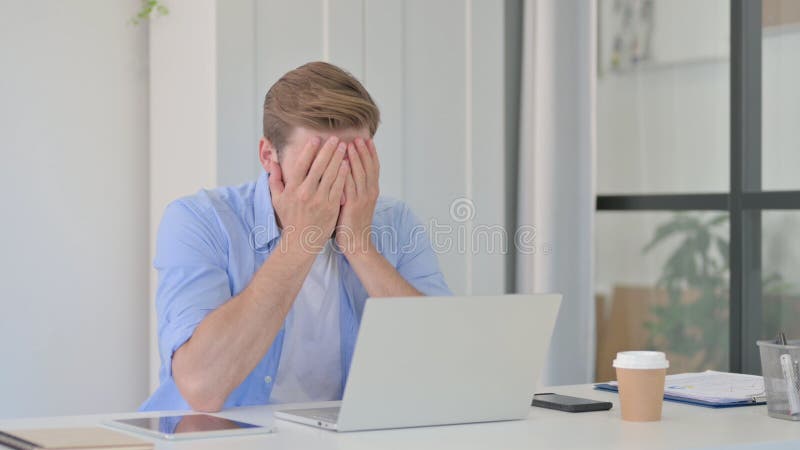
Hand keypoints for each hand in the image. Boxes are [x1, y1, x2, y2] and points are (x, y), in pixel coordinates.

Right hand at [268, 136, 349, 253]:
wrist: (301, 241)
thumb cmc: (290, 219)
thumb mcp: (277, 200)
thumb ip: (275, 180)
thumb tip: (273, 163)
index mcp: (293, 189)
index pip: (302, 165)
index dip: (309, 150)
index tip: (316, 139)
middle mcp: (306, 193)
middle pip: (319, 166)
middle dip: (328, 150)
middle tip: (335, 138)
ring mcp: (320, 200)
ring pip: (330, 175)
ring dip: (338, 159)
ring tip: (344, 147)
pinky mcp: (331, 207)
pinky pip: (339, 187)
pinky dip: (343, 175)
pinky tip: (347, 164)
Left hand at [335, 138, 379, 256]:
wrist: (357, 243)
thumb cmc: (353, 224)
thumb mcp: (358, 203)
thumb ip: (355, 188)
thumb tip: (349, 172)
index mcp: (372, 191)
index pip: (374, 167)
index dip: (371, 153)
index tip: (367, 140)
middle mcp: (370, 193)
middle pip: (368, 167)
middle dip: (363, 151)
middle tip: (358, 137)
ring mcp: (362, 199)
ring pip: (359, 174)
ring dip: (355, 158)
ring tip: (349, 144)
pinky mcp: (352, 206)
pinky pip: (349, 186)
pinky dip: (346, 173)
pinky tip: (342, 163)